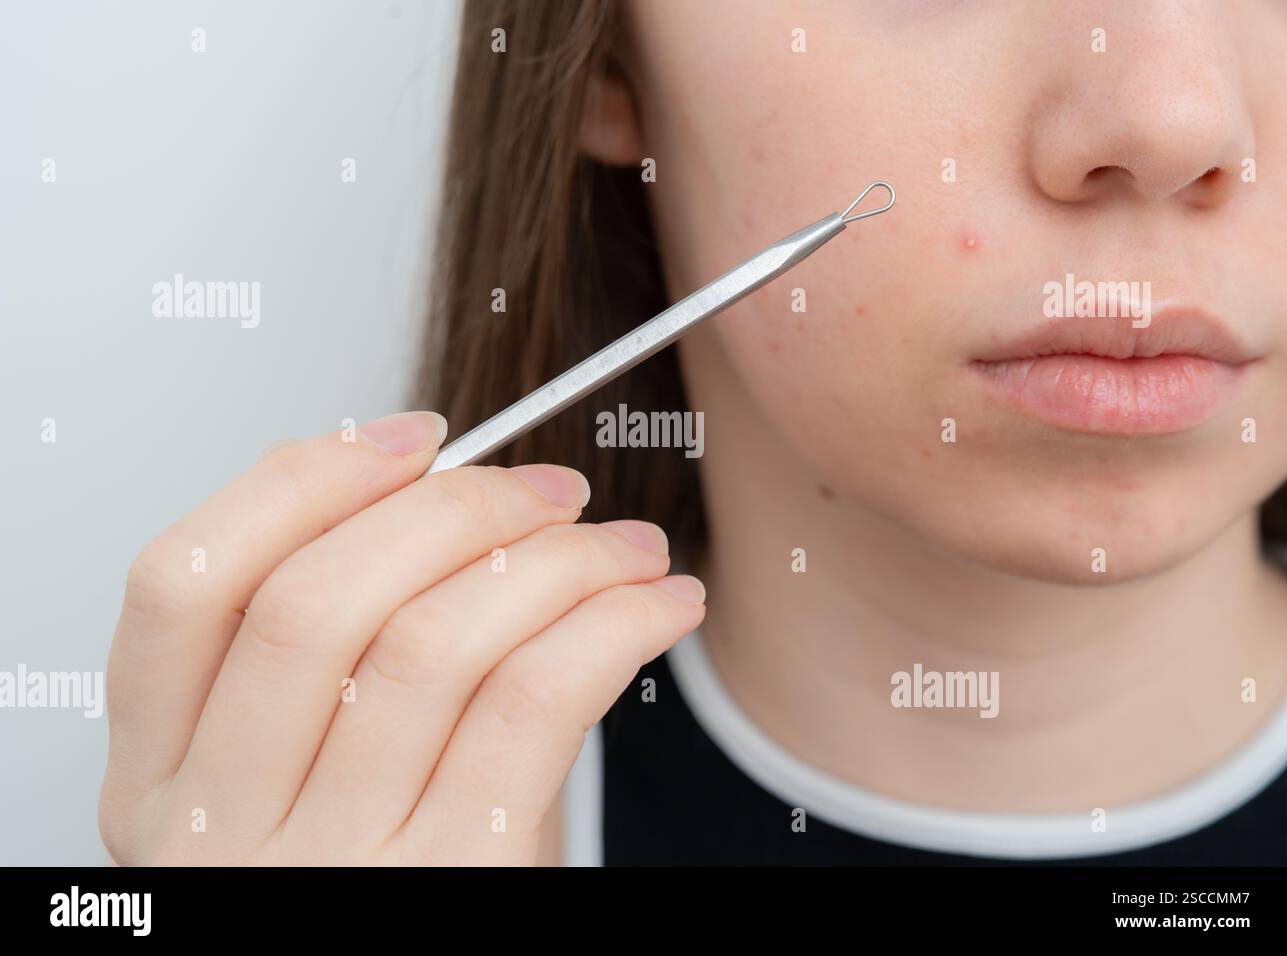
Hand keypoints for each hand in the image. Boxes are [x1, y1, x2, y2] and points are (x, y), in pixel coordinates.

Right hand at [99, 411, 704, 864]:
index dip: (301, 481)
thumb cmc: (385, 871)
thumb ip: (333, 649)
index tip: (414, 440)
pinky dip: (610, 628)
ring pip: (436, 643)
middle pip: (315, 600)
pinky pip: (534, 707)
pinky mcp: (455, 883)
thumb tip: (444, 489)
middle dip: (456, 507)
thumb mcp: (307, 773)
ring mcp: (333, 865)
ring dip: (560, 561)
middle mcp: (222, 828)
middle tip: (549, 490)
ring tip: (624, 546)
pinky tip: (653, 606)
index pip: (185, 582)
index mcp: (162, 777)